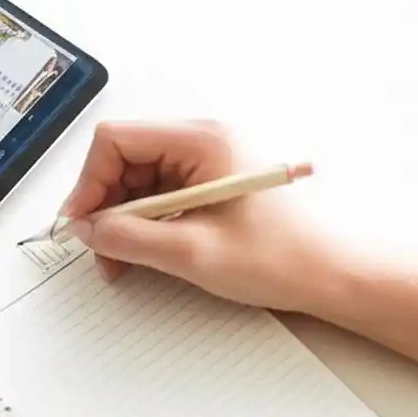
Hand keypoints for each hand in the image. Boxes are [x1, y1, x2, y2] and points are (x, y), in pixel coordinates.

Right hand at [61, 121, 336, 312]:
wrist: (336, 275)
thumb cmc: (280, 258)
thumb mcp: (192, 252)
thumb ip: (128, 238)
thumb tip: (86, 230)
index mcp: (202, 140)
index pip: (116, 141)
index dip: (89, 183)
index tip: (81, 225)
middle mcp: (204, 141)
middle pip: (124, 159)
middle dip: (104, 206)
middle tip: (100, 251)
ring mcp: (209, 161)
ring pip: (139, 180)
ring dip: (123, 220)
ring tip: (122, 262)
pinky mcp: (213, 184)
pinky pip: (162, 195)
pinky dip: (146, 224)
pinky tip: (145, 254)